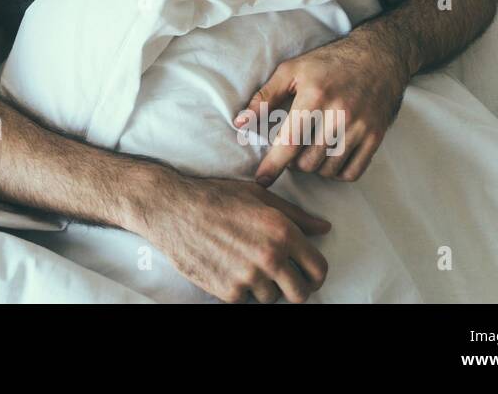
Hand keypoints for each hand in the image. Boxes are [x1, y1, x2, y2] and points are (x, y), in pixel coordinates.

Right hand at [130, 168, 329, 302]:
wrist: (174, 210)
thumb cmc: (216, 198)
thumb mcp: (259, 197)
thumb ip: (296, 216)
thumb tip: (323, 228)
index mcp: (283, 232)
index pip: (319, 269)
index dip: (315, 274)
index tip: (305, 273)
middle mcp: (271, 257)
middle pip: (301, 294)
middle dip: (295, 288)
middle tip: (281, 278)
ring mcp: (250, 277)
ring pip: (272, 298)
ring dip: (264, 287)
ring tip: (247, 266)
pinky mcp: (229, 292)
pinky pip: (246, 300)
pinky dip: (241, 290)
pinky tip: (229, 268)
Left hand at [237, 34, 408, 186]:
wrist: (378, 56)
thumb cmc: (328, 63)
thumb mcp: (291, 70)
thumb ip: (265, 97)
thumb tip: (240, 122)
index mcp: (314, 97)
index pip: (289, 142)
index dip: (273, 165)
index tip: (261, 179)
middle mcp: (339, 115)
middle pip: (307, 162)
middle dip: (293, 162)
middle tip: (291, 148)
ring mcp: (360, 128)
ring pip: (328, 170)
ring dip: (313, 167)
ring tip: (308, 150)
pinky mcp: (376, 137)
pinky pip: (352, 173)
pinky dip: (337, 173)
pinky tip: (329, 158)